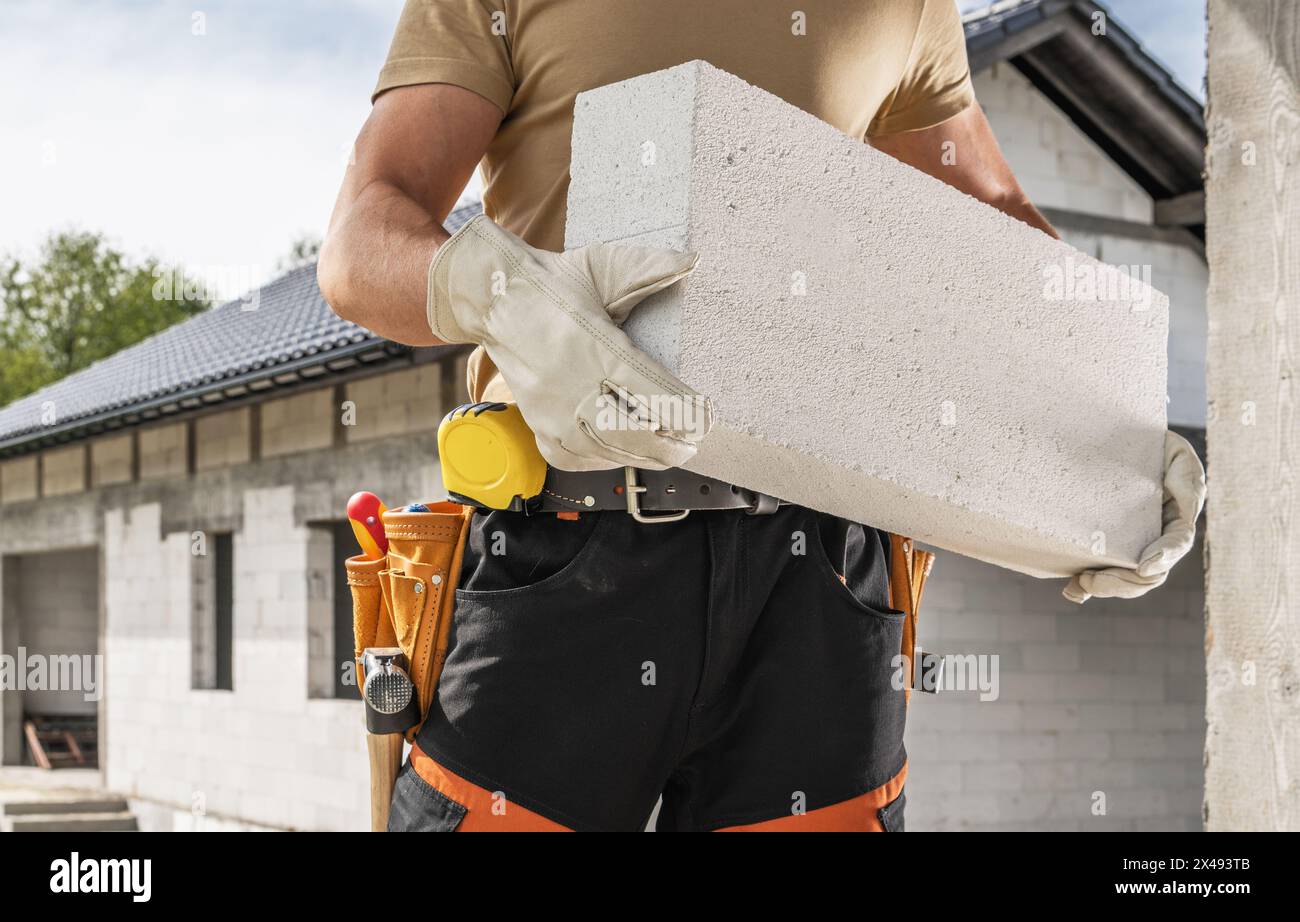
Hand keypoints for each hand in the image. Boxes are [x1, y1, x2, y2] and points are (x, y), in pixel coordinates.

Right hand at [427, 216, 710, 471]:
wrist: (491, 299)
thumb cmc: (550, 283)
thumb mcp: (599, 266)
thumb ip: (647, 267)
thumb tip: (692, 260)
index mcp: (594, 347)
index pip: (650, 392)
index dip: (683, 412)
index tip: (706, 417)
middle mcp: (571, 385)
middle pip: (631, 433)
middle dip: (668, 445)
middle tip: (692, 445)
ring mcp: (551, 411)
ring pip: (603, 451)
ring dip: (641, 457)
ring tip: (669, 453)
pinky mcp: (536, 423)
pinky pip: (572, 458)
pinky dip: (602, 461)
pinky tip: (622, 454)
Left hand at [1063, 431, 1204, 602]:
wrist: (1116, 437)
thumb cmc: (1150, 443)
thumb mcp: (1175, 453)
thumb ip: (1189, 479)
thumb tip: (1188, 509)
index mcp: (1176, 519)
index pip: (1176, 545)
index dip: (1162, 558)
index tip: (1142, 566)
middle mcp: (1156, 537)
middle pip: (1149, 574)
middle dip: (1123, 583)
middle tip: (1092, 580)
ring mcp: (1131, 543)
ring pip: (1125, 579)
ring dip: (1104, 586)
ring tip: (1078, 585)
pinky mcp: (1105, 543)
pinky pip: (1101, 569)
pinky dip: (1087, 585)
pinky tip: (1072, 590)